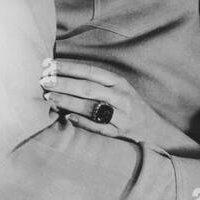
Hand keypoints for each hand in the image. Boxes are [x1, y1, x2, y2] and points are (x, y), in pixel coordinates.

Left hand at [39, 58, 164, 140]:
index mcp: (119, 83)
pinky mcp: (120, 134)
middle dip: (64, 83)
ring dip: (68, 101)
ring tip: (49, 97)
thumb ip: (97, 84)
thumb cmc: (130, 108)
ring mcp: (121, 116)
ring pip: (91, 106)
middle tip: (43, 80)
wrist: (156, 131)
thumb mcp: (120, 90)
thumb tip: (62, 76)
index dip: (69, 67)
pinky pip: (99, 128)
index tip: (49, 65)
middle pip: (88, 87)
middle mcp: (121, 97)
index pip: (90, 71)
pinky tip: (67, 118)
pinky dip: (83, 122)